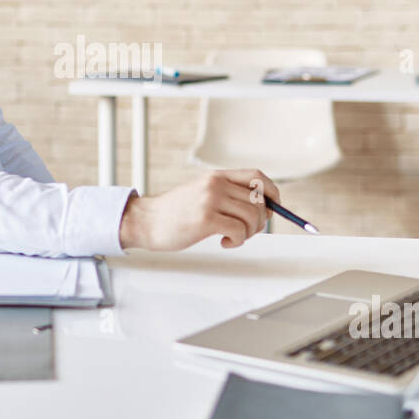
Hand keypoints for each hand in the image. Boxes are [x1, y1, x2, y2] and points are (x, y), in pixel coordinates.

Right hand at [117, 169, 281, 250]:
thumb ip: (226, 194)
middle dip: (260, 221)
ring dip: (249, 233)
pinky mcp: (206, 219)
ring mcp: (210, 200)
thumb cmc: (174, 213)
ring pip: (252, 216)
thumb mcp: (201, 193)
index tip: (273, 207)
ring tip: (233, 238)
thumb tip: (262, 207)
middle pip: (259, 200)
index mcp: (216, 176)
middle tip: (247, 232)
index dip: (272, 192)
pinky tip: (224, 243)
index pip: (257, 176)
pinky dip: (238, 241)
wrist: (146, 221)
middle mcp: (215, 184)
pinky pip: (239, 231)